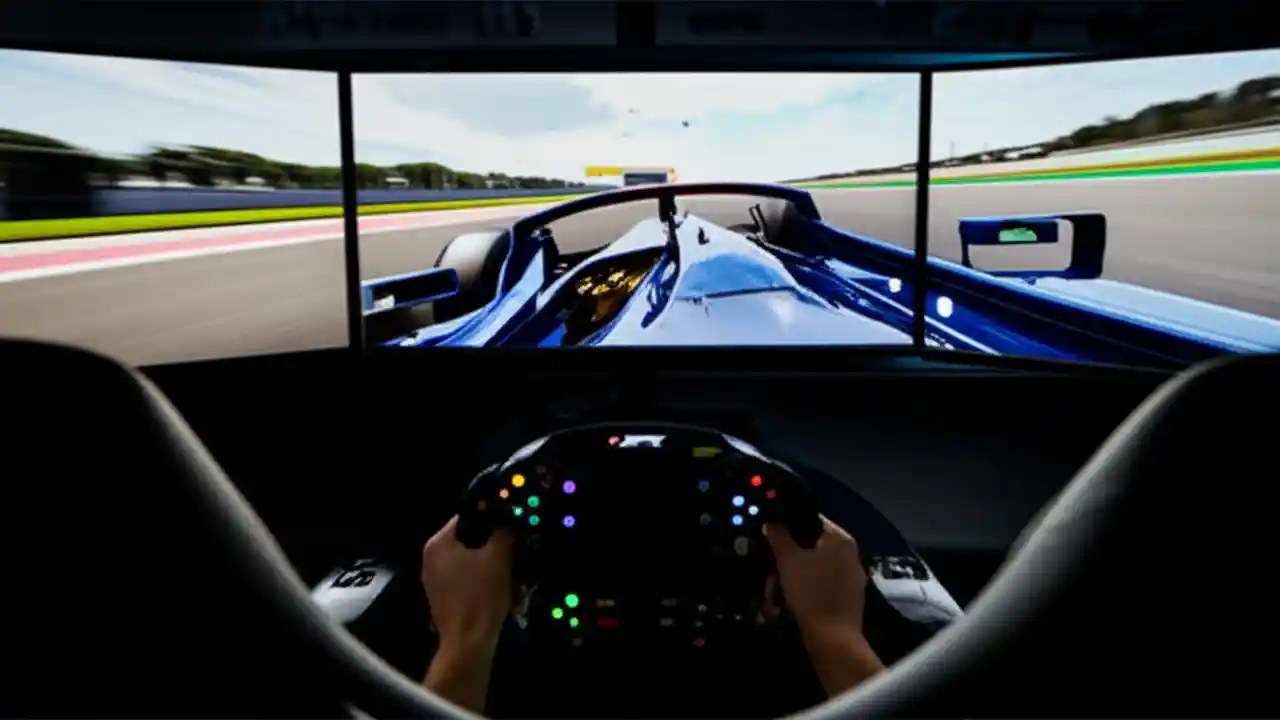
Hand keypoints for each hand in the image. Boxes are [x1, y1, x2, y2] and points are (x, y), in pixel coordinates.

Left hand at [420, 516, 514, 711]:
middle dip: (492, 544)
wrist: (468, 642)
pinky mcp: (443, 597)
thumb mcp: (498, 557)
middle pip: (468, 540)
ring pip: (468, 561)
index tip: (512, 524)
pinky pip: (465, 579)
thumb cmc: (481, 595)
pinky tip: (500, 588)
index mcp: (438, 543)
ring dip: (489, 563)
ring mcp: (434, 579)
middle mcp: (431, 558)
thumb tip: (509, 519)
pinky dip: (482, 579)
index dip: (492, 518)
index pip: (468, 516)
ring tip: (512, 570)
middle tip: (515, 549)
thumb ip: (503, 531)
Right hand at [764, 516, 884, 695]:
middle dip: (786, 563)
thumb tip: (772, 522)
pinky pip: (822, 586)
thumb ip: (778, 536)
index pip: (811, 520)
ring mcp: (852, 577)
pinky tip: (790, 605)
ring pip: (814, 570)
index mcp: (840, 539)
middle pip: (811, 549)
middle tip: (770, 577)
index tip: (771, 541)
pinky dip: (805, 591)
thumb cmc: (810, 593)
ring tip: (775, 597)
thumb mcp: (788, 561)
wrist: (833, 638)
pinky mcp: (850, 598)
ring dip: (792, 579)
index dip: (788, 528)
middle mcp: (851, 554)